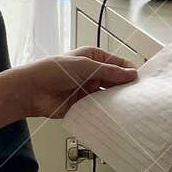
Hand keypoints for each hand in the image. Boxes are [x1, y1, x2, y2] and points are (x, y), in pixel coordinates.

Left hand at [15, 47, 137, 117]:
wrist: (32, 90)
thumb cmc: (52, 70)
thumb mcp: (84, 66)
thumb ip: (109, 71)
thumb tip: (131, 73)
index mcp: (94, 57)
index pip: (119, 63)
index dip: (129, 71)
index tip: (140, 80)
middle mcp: (93, 73)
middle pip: (116, 80)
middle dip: (125, 87)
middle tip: (137, 95)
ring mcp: (89, 90)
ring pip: (109, 95)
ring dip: (116, 100)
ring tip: (128, 105)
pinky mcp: (84, 105)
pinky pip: (100, 108)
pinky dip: (106, 111)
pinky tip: (114, 113)